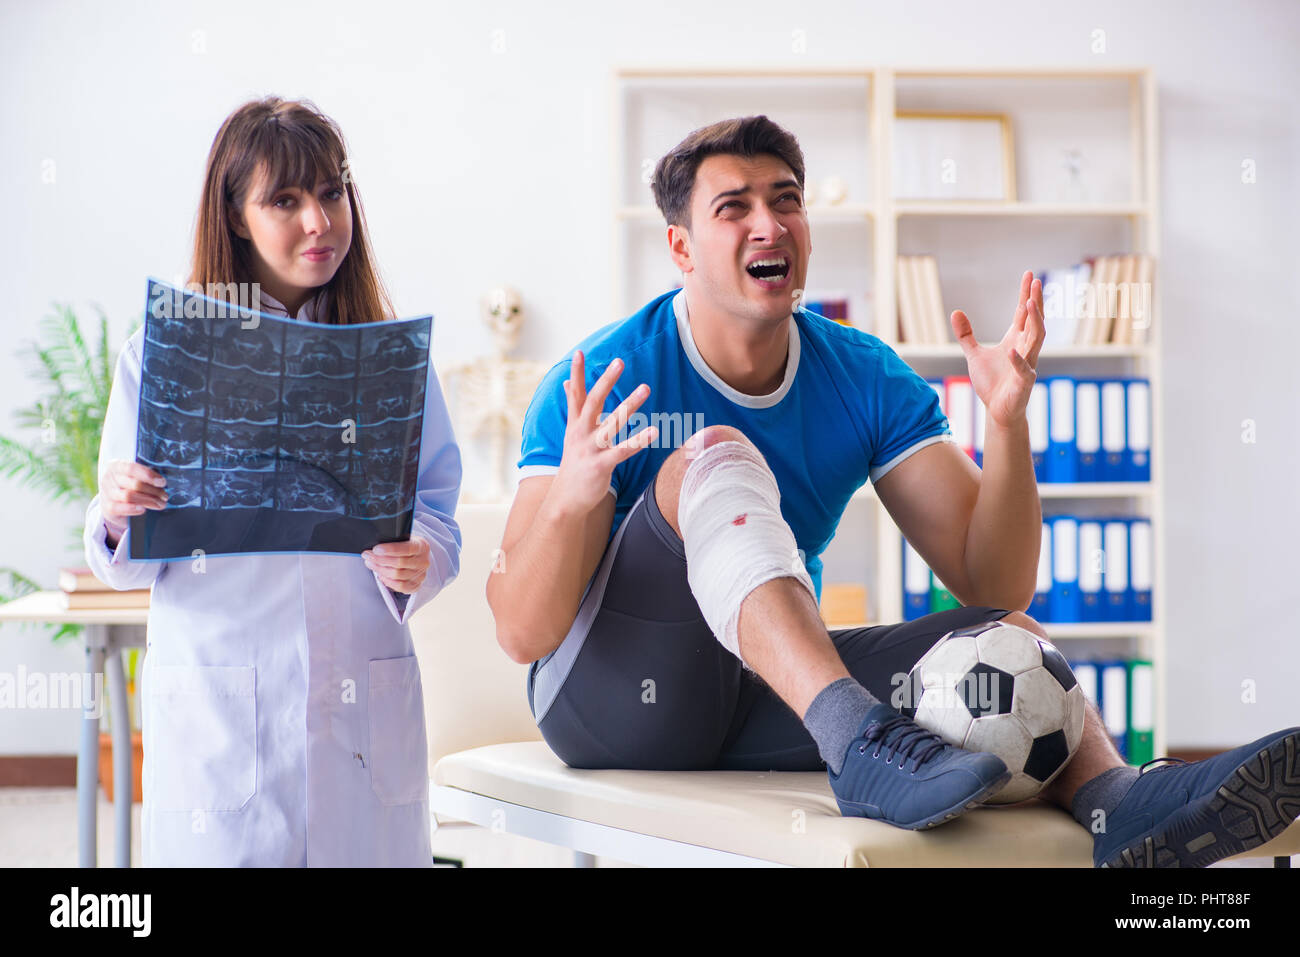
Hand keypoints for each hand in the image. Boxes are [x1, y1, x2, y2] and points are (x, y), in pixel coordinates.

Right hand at [99, 460, 166, 532]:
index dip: (148, 475)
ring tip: (160, 504)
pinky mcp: (107, 506)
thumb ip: (145, 475)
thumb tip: (162, 481)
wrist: (115, 501)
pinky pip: (118, 508)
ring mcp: (107, 492)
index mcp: (116, 465)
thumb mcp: (135, 476)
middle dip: (154, 491)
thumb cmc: (129, 485)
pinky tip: (143, 509)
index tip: (162, 482)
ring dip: (148, 501)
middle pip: (134, 484)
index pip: (132, 468)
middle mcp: (109, 477)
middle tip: (164, 496)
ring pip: (128, 496)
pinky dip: (132, 509)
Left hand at [363, 538, 430, 593]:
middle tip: (367, 556)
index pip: (407, 549)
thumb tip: (375, 548)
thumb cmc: (406, 547)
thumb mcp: (404, 539)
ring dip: (380, 570)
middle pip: (400, 563)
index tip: (376, 549)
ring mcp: (421, 575)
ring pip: (397, 575)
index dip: (390, 549)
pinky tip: (380, 575)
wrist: (416, 558)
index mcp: (422, 546)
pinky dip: (387, 581)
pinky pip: (400, 586)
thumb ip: (393, 542)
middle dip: (380, 559)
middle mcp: (423, 561)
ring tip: (371, 564)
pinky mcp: (416, 585)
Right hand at [550, 350, 657, 515]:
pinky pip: (623, 451)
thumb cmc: (574, 462)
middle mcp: (581, 433)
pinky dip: (638, 440)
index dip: (577, 374)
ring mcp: (590, 449)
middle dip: (605, 381)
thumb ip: (572, 406)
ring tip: (645, 387)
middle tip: (619, 362)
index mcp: (575, 424)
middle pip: (593, 402)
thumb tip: (565, 382)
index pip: (575, 394)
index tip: (579, 353)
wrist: (566, 499)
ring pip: (611, 423)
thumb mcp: (571, 432)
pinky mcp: (601, 466)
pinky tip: (654, 430)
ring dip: (629, 405)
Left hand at [950, 270, 1044, 428]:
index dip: (1026, 294)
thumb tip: (956, 311)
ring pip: (1036, 339)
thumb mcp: (974, 354)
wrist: (997, 410)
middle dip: (1036, 302)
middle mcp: (1025, 348)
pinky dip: (1018, 360)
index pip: (1023, 313)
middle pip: (1034, 321)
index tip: (1030, 275)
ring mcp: (1027, 364)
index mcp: (1015, 339)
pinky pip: (1024, 369)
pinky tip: (1012, 349)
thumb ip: (966, 335)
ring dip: (1035, 322)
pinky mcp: (1024, 382)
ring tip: (1030, 304)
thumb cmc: (991, 382)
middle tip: (1037, 283)